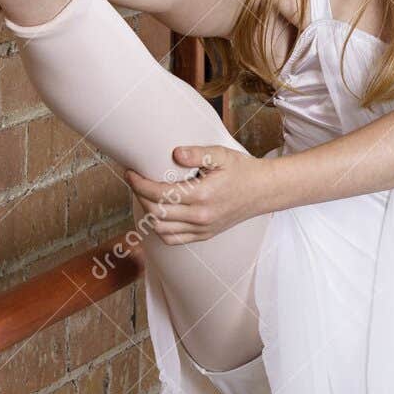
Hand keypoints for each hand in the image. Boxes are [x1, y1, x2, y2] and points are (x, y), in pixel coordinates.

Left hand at [124, 144, 263, 243]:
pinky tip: (158, 213)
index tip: (130, 172)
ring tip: (144, 195)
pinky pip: (174, 239)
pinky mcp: (204, 234)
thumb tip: (175, 153)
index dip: (139, 184)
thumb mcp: (221, 155)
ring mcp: (202, 228)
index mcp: (202, 195)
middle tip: (134, 180)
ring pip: (162, 229)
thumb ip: (197, 153)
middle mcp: (200, 216)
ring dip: (148, 213)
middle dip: (139, 196)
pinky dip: (160, 229)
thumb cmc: (242, 170)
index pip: (159, 194)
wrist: (263, 191)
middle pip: (156, 212)